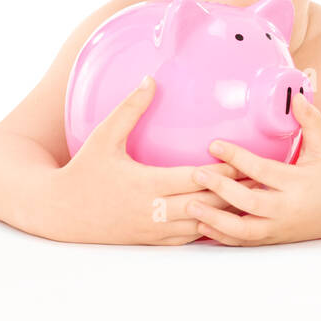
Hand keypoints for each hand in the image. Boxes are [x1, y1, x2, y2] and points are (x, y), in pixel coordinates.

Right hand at [49, 76, 243, 244]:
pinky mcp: (151, 241)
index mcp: (147, 184)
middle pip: (208, 204)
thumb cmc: (82, 171)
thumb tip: (150, 79)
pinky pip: (188, 238)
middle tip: (263, 179)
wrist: (58, 213)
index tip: (247, 158)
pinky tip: (227, 220)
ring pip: (202, 224)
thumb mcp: (104, 137)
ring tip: (254, 200)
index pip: (197, 178)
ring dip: (227, 214)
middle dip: (236, 191)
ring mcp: (154, 230)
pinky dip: (209, 229)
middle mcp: (154, 211)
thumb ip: (130, 109)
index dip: (224, 170)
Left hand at [186, 91, 320, 244]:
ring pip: (243, 230)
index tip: (214, 145)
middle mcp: (288, 208)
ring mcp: (280, 227)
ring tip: (192, 205)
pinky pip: (244, 241)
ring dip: (215, 219)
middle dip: (220, 189)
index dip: (237, 158)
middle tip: (197, 173)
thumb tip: (297, 96)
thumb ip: (310, 121)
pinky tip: (202, 225)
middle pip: (249, 202)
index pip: (263, 170)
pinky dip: (222, 235)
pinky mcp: (274, 239)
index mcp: (299, 183)